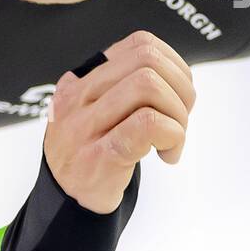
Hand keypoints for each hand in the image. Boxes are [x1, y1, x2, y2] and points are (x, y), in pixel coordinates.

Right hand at [42, 30, 195, 213]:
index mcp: (83, 81)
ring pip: (148, 86)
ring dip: (177, 115)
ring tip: (173, 140)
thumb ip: (121, 85)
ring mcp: (84, 127)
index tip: (178, 96)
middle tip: (181, 120)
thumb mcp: (96, 112)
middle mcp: (78, 98)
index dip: (174, 65)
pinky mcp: (98, 156)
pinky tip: (167, 155)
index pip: (140, 44)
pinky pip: (147, 124)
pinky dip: (172, 135)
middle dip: (181, 89)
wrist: (67, 206)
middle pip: (147, 60)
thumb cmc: (93, 155)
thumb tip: (165, 63)